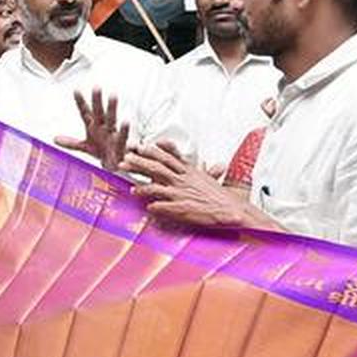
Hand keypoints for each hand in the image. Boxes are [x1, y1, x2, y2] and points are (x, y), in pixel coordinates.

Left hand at [56, 88, 129, 171]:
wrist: (117, 163)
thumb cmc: (103, 150)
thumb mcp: (86, 147)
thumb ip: (71, 143)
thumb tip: (54, 139)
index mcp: (94, 126)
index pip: (86, 112)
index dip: (81, 103)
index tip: (76, 90)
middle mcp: (103, 127)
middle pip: (99, 112)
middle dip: (97, 100)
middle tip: (96, 86)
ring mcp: (112, 134)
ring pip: (112, 119)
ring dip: (112, 108)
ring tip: (113, 95)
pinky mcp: (121, 144)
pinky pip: (123, 136)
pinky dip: (124, 129)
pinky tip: (126, 121)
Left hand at [121, 141, 255, 226]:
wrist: (232, 211)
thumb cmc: (219, 197)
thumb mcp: (208, 178)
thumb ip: (203, 168)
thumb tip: (208, 161)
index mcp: (189, 171)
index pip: (168, 156)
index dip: (152, 151)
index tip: (139, 146)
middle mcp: (183, 180)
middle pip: (157, 168)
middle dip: (139, 163)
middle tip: (125, 161)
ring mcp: (182, 194)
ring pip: (157, 187)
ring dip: (143, 188)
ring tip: (133, 190)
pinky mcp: (183, 209)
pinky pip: (165, 207)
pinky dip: (155, 207)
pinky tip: (147, 208)